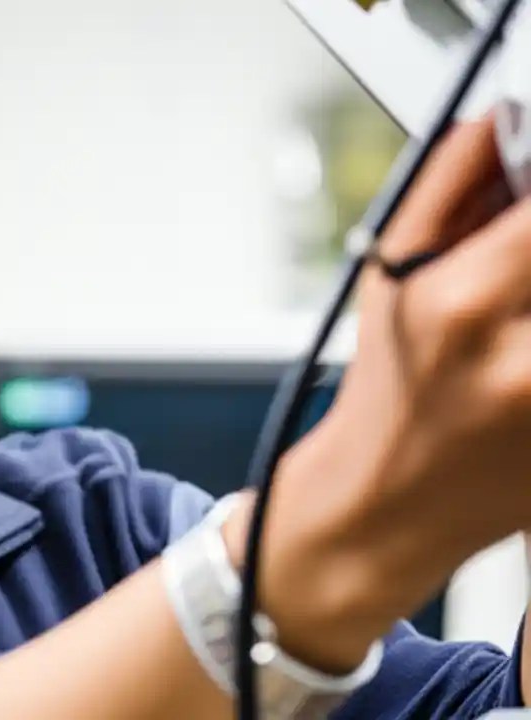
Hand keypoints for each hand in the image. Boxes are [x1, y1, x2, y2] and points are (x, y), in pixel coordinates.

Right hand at [232, 115, 530, 669]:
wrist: (388, 505)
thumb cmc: (386, 387)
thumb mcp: (389, 273)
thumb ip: (448, 182)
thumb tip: (505, 116)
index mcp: (463, 303)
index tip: (528, 187)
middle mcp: (526, 359)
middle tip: (516, 257)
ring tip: (520, 300)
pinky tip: (528, 354)